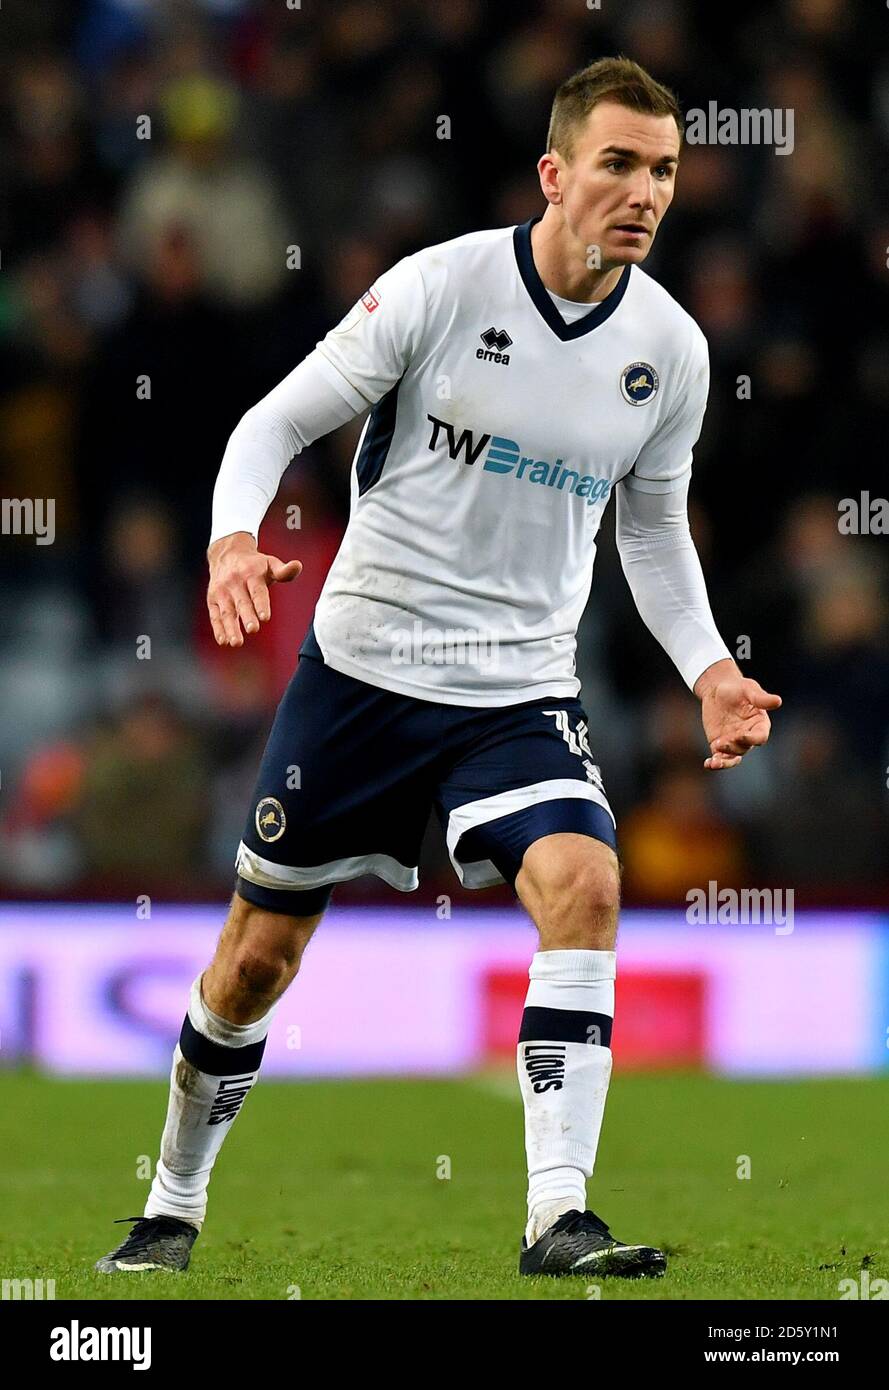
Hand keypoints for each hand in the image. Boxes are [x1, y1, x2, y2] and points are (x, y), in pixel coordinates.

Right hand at [207, 531, 301, 646]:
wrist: (227, 554)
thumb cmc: (254, 565)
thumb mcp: (270, 563)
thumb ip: (284, 571)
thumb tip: (298, 566)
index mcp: (251, 574)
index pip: (257, 591)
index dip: (261, 604)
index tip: (265, 617)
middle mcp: (234, 582)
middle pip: (242, 602)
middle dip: (247, 616)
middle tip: (253, 630)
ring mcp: (222, 592)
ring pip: (226, 612)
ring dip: (231, 628)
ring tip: (237, 642)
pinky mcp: (212, 600)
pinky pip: (214, 615)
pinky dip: (218, 629)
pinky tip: (224, 641)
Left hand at [694, 659, 781, 770]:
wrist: (717, 689)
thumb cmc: (737, 687)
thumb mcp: (749, 689)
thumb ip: (761, 698)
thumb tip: (778, 701)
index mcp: (760, 724)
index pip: (760, 736)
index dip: (752, 738)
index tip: (741, 735)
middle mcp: (748, 736)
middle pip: (744, 748)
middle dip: (734, 747)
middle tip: (722, 742)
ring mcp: (734, 742)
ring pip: (732, 757)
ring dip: (724, 761)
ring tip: (715, 761)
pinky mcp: (719, 744)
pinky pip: (719, 758)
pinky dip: (715, 763)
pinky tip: (708, 764)